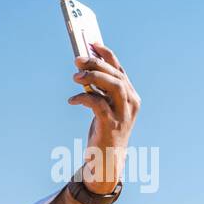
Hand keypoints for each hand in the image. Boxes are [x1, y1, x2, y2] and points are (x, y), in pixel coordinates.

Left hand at [68, 42, 141, 191]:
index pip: (120, 69)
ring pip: (112, 86)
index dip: (107, 55)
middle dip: (97, 64)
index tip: (91, 44)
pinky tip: (72, 100)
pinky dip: (84, 98)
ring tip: (75, 76)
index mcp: (131, 95)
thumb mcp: (105, 108)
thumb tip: (83, 72)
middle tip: (77, 60)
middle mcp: (131, 102)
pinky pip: (98, 104)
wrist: (107, 160)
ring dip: (93, 77)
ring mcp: (123, 114)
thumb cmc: (103, 130)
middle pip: (116, 75)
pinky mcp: (112, 125)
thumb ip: (99, 91)